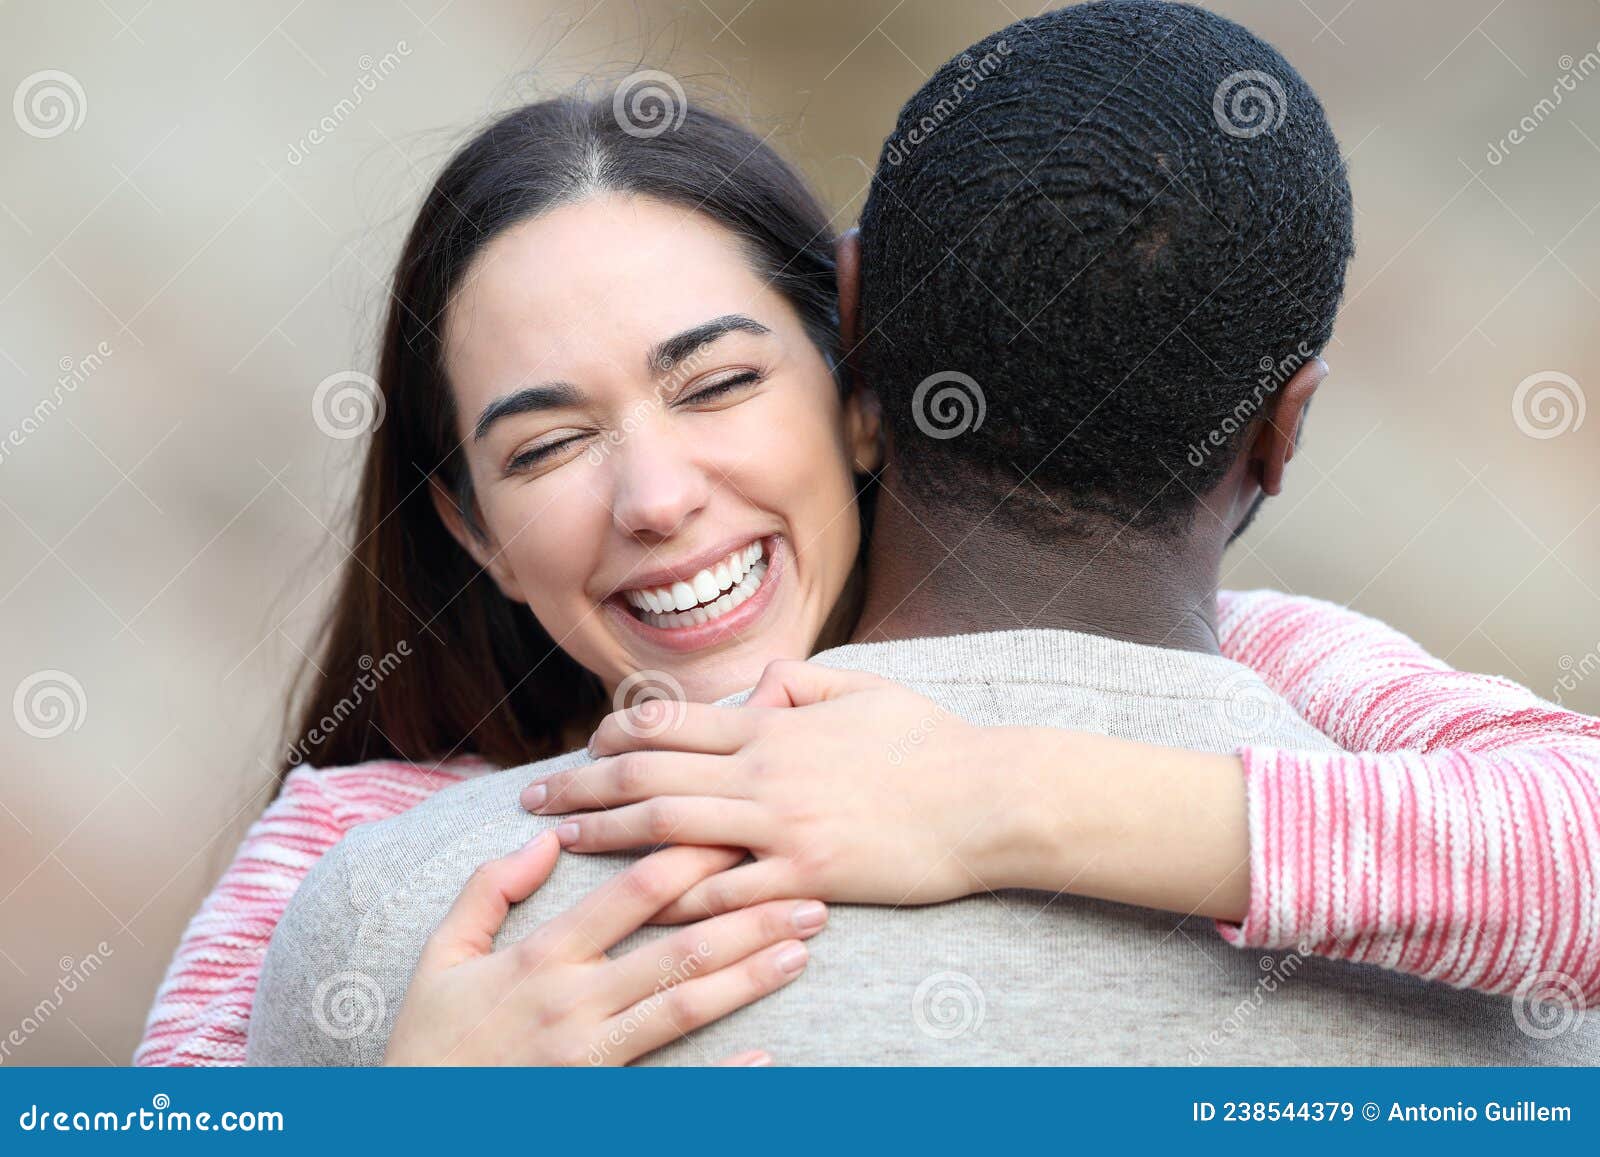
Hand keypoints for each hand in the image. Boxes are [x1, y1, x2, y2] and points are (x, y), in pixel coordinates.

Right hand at [383, 831, 825, 1064]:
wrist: (409, 1132)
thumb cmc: (428, 1043)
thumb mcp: (439, 958)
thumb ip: (488, 892)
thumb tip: (541, 838)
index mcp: (541, 957)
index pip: (632, 893)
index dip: (691, 856)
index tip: (741, 829)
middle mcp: (574, 1003)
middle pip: (678, 947)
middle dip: (747, 916)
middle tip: (808, 893)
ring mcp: (589, 1060)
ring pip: (684, 1008)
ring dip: (749, 977)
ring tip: (801, 951)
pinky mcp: (597, 1107)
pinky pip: (671, 1095)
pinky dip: (721, 1081)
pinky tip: (769, 1060)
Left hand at [522, 660, 1037, 918]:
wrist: (988, 798)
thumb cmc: (934, 744)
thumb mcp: (867, 690)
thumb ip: (806, 683)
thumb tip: (764, 686)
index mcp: (775, 725)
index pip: (672, 723)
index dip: (616, 735)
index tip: (585, 749)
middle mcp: (764, 771)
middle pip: (648, 773)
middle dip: (582, 785)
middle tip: (534, 801)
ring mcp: (780, 825)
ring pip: (667, 828)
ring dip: (604, 835)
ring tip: (560, 844)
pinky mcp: (804, 876)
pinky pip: (722, 889)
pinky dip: (673, 895)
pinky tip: (634, 904)